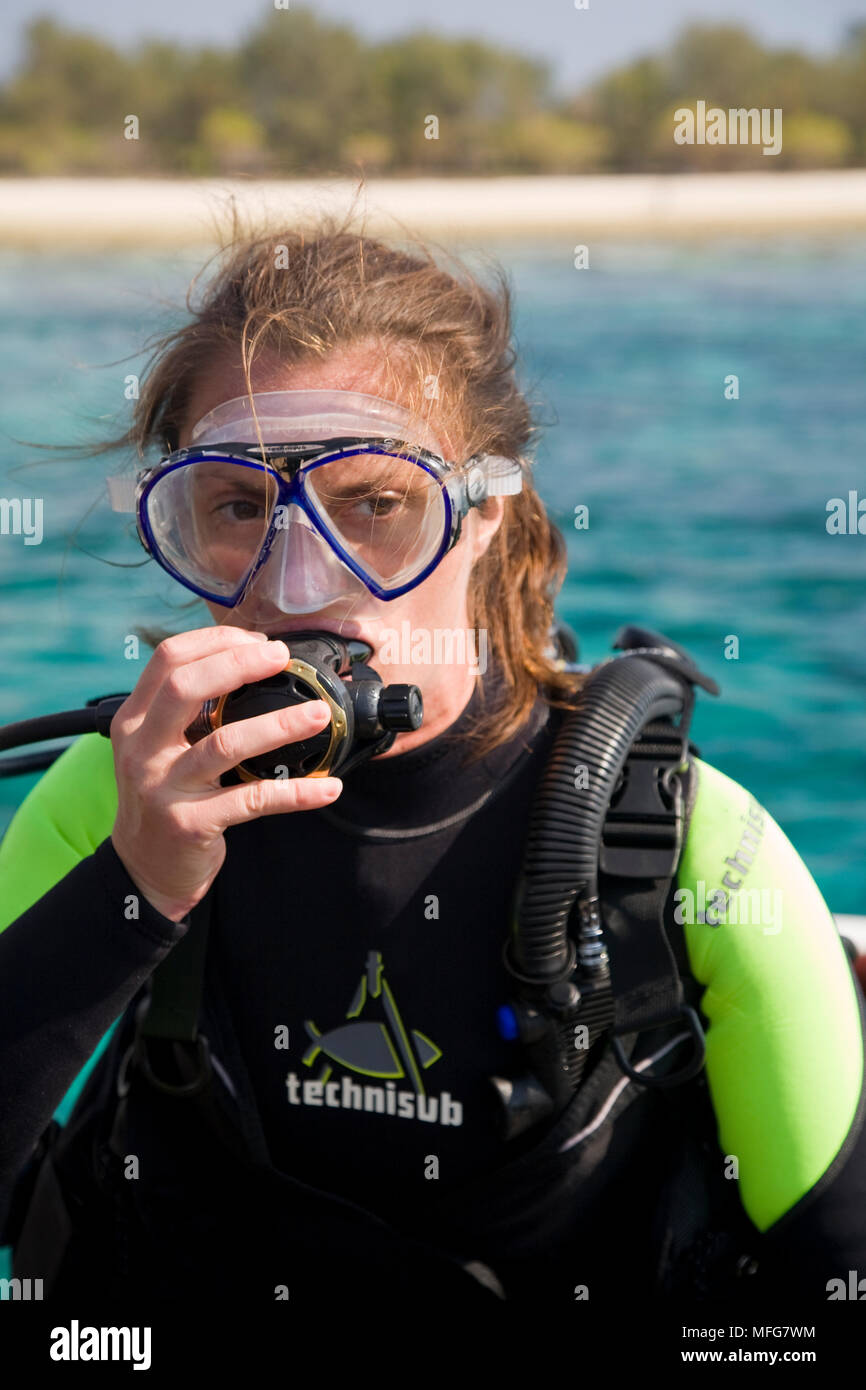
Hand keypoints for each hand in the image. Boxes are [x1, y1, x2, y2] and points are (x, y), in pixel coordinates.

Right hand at [110, 626, 340, 921]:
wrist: (146, 867)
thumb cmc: (165, 796)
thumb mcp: (160, 746)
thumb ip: (191, 709)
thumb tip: (254, 664)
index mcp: (135, 718)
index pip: (170, 659)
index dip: (218, 641)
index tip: (261, 643)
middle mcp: (143, 748)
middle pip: (186, 687)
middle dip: (240, 664)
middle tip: (283, 659)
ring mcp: (164, 786)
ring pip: (224, 743)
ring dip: (279, 725)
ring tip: (319, 715)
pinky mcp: (190, 823)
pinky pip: (252, 800)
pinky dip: (296, 793)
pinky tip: (327, 788)